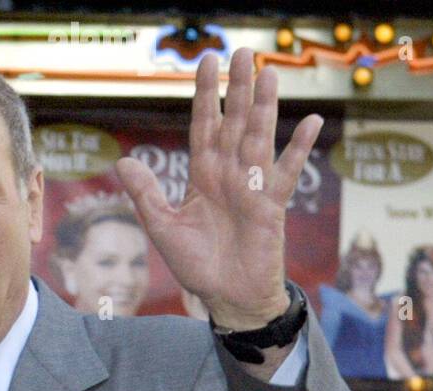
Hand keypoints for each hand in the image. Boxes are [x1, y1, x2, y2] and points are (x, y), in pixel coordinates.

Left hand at [115, 48, 322, 328]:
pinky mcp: (272, 205)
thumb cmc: (196, 265)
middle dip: (238, 89)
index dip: (206, 95)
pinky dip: (298, 149)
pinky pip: (288, 172)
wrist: (226, 296)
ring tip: (268, 73)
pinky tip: (309, 122)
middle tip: (244, 51)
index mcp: (202, 176)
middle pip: (234, 122)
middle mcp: (229, 174)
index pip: (204, 126)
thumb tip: (122, 162)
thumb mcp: (162, 228)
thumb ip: (146, 194)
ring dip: (264, 108)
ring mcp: (252, 186)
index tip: (208, 61)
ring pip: (259, 138)